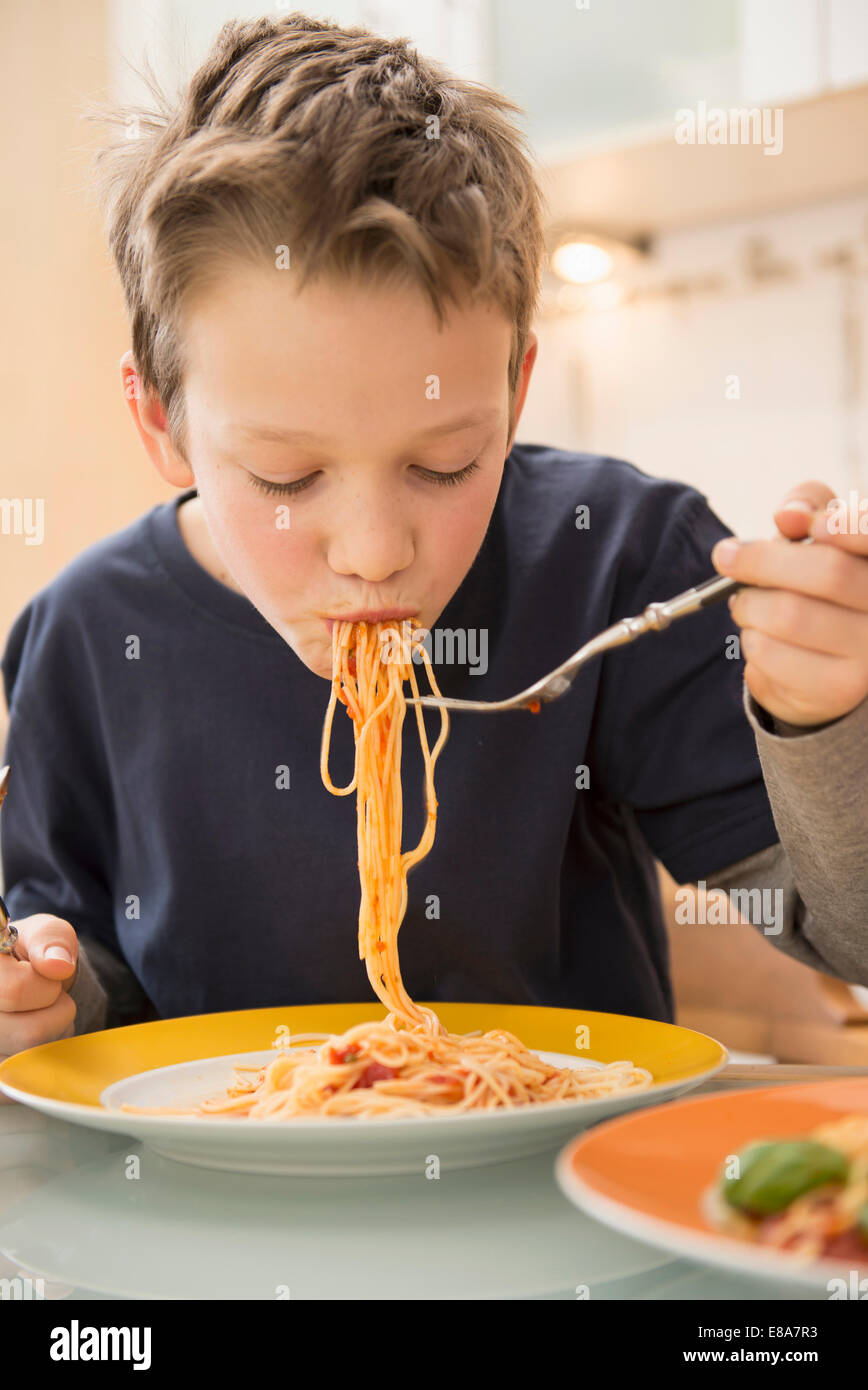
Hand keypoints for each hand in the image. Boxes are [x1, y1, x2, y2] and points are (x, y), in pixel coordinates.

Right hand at [0, 914, 78, 1098]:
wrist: (31, 981)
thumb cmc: (36, 954)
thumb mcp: (47, 933)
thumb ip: (51, 939)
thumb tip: (58, 965)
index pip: (15, 992)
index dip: (46, 986)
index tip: (46, 975)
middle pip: (29, 1033)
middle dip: (56, 1011)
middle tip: (47, 996)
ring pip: (32, 1056)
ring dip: (52, 1033)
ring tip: (40, 1013)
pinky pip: (27, 1077)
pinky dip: (40, 1057)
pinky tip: (32, 1037)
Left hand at [711, 481, 867, 726]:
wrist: (831, 661)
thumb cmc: (823, 583)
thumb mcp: (824, 533)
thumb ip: (811, 505)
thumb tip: (788, 513)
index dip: (842, 525)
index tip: (789, 520)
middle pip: (828, 573)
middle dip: (763, 560)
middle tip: (727, 556)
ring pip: (790, 615)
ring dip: (749, 604)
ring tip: (747, 605)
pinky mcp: (838, 690)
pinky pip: (771, 655)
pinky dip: (750, 640)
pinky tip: (760, 637)